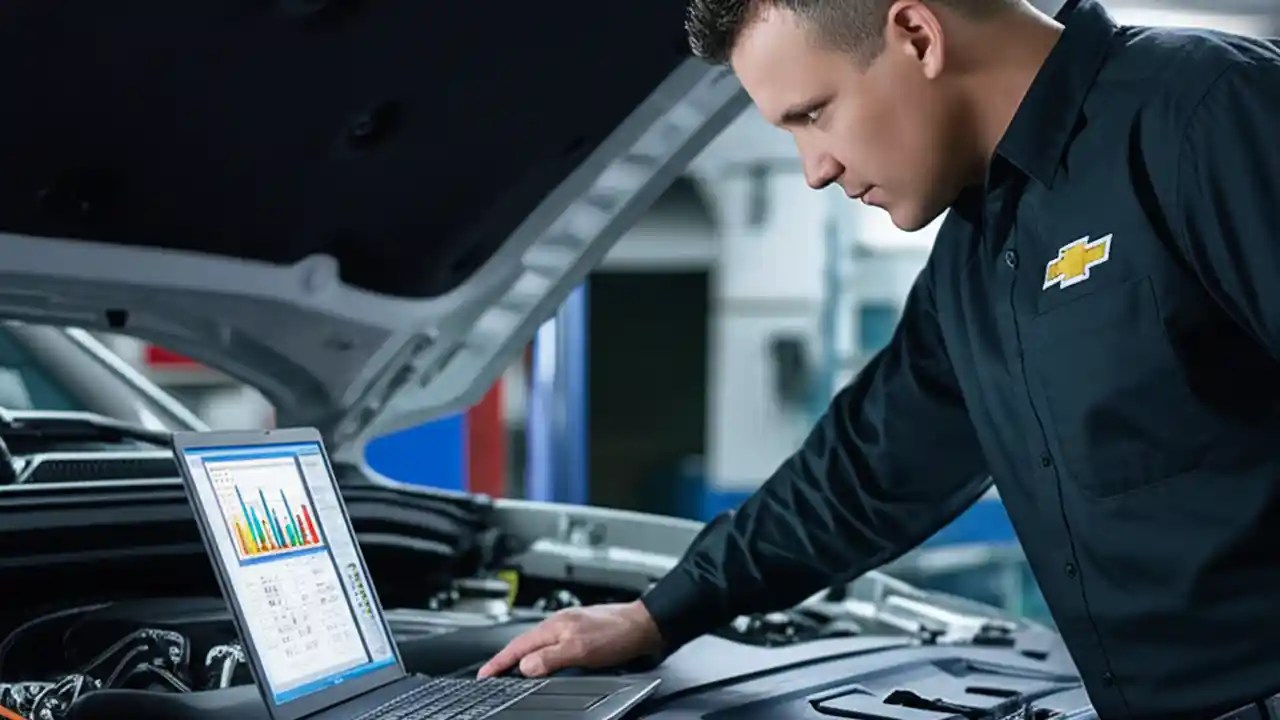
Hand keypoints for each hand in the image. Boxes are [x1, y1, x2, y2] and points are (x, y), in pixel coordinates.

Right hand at [477, 600, 663, 678]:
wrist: (647, 625)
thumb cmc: (618, 633)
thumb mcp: (580, 649)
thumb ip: (550, 658)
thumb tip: (524, 666)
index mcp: (554, 626)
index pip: (517, 647)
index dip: (498, 662)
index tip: (483, 674)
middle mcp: (559, 624)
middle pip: (523, 644)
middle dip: (505, 659)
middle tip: (491, 673)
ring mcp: (571, 627)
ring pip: (537, 644)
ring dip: (521, 657)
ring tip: (510, 669)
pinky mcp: (582, 633)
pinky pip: (551, 645)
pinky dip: (540, 656)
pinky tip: (544, 661)